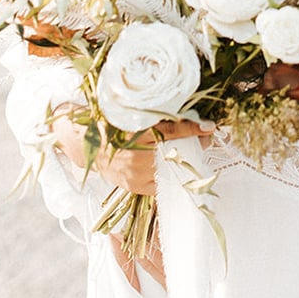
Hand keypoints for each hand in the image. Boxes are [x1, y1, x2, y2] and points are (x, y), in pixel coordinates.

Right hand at [51, 113, 211, 194]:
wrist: (88, 145)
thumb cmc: (111, 124)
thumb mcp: (130, 113)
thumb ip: (155, 114)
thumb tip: (185, 110)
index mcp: (135, 132)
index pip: (171, 130)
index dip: (192, 128)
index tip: (210, 126)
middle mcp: (136, 154)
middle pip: (175, 152)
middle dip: (194, 145)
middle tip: (205, 137)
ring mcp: (135, 173)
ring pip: (170, 170)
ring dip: (185, 161)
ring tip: (193, 151)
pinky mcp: (134, 186)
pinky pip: (160, 184)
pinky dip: (171, 175)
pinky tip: (176, 167)